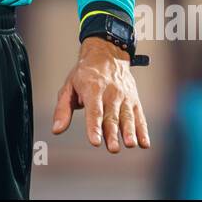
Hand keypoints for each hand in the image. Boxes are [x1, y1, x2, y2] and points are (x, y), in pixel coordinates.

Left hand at [52, 37, 149, 152]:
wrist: (107, 53)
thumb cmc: (84, 74)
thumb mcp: (69, 86)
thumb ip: (63, 109)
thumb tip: (56, 130)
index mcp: (93, 88)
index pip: (94, 110)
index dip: (94, 126)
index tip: (95, 141)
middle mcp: (110, 92)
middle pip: (111, 116)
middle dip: (112, 133)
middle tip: (113, 148)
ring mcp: (124, 96)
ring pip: (127, 116)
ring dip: (129, 132)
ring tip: (131, 144)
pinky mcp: (134, 99)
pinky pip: (139, 116)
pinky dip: (142, 130)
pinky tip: (144, 143)